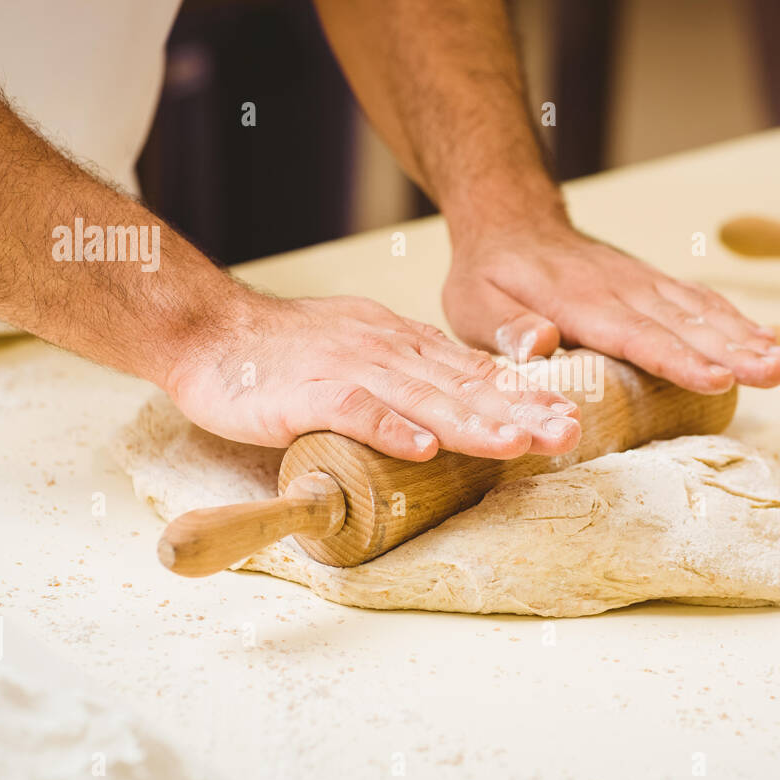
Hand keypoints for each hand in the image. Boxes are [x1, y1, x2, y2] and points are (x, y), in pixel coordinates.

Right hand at [164, 293, 580, 457]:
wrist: (210, 331)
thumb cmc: (287, 353)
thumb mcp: (364, 349)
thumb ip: (409, 373)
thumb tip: (457, 403)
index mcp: (404, 346)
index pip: (475, 372)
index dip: (523, 395)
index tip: (568, 415)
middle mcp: (387, 352)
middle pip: (463, 386)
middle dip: (520, 412)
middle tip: (567, 434)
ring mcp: (348, 370)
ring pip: (422, 398)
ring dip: (472, 422)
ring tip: (517, 444)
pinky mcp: (307, 393)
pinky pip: (354, 411)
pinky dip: (389, 429)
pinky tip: (422, 449)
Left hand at [443, 224, 779, 393]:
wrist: (511, 218)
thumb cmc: (490, 274)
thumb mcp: (474, 304)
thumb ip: (506, 328)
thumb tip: (540, 343)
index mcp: (576, 301)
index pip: (634, 334)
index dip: (676, 359)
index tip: (717, 380)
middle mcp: (620, 289)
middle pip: (683, 324)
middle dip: (734, 351)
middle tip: (778, 375)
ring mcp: (641, 283)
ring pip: (700, 311)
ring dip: (746, 338)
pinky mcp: (652, 283)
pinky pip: (700, 300)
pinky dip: (737, 321)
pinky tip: (769, 342)